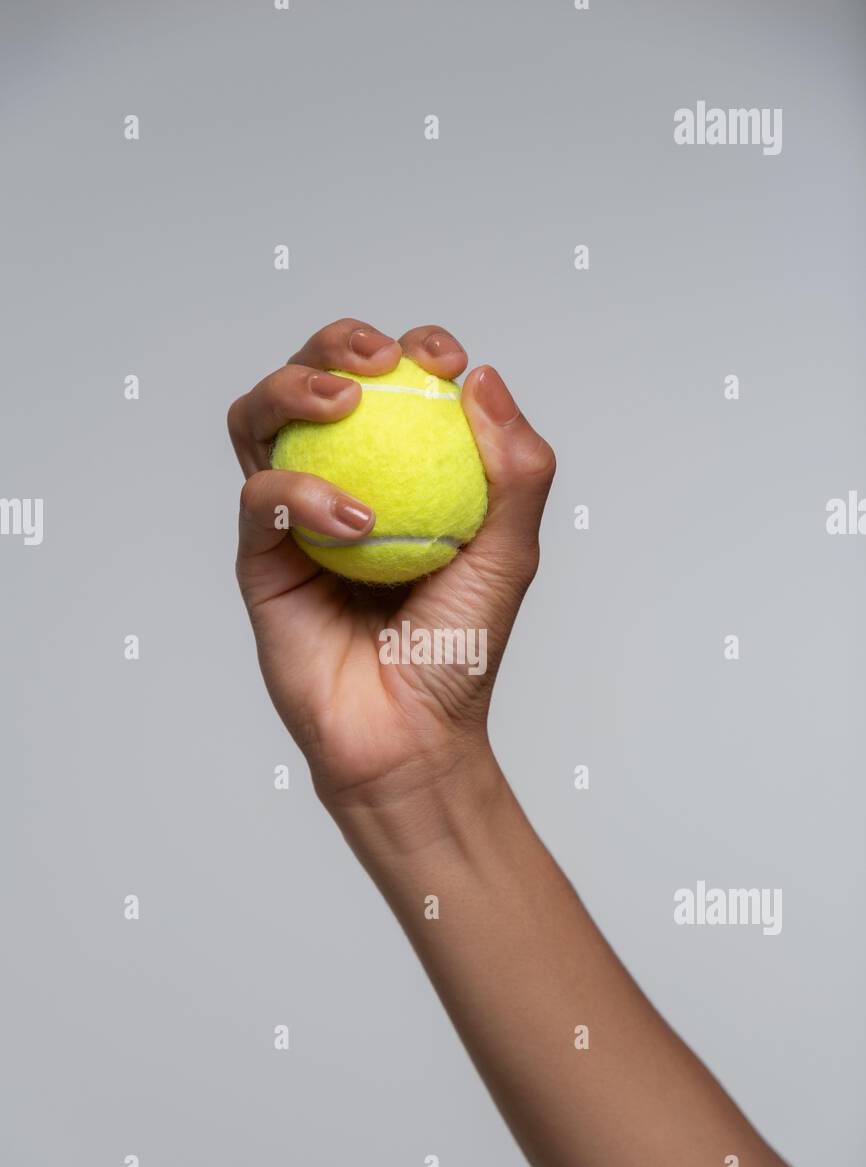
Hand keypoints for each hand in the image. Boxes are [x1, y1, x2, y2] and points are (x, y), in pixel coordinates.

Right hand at [227, 318, 554, 813]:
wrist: (412, 732)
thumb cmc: (461, 648)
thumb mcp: (512, 555)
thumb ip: (515, 471)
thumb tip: (485, 379)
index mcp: (397, 470)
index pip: (390, 384)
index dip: (412, 348)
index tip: (445, 358)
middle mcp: (337, 481)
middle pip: (312, 380)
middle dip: (336, 342)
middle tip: (377, 359)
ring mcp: (291, 519)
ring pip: (259, 420)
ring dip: (293, 389)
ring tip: (345, 402)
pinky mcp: (258, 559)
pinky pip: (260, 499)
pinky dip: (301, 492)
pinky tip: (354, 520)